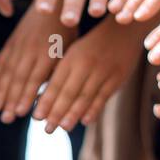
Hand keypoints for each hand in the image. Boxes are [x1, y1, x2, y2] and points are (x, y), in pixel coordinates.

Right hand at [0, 6, 74, 123]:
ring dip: (0, 92)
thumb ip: (59, 71)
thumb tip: (54, 97)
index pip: (35, 78)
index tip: (20, 113)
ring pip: (7, 72)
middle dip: (10, 100)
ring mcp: (18, 45)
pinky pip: (1, 62)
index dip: (26, 96)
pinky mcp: (11, 42)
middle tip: (4, 119)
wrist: (53, 0)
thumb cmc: (68, 31)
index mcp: (48, 53)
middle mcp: (30, 50)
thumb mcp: (70, 50)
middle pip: (18, 78)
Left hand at [34, 16, 144, 130]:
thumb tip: (41, 97)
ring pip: (85, 96)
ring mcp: (102, 71)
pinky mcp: (118, 77)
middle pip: (68, 92)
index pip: (56, 83)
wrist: (123, 29)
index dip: (46, 101)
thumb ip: (61, 73)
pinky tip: (85, 121)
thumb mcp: (74, 53)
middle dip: (56, 112)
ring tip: (64, 128)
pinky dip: (95, 109)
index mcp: (72, 58)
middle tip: (47, 129)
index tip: (36, 117)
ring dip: (74, 113)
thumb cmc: (92, 45)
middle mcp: (85, 64)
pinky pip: (104, 96)